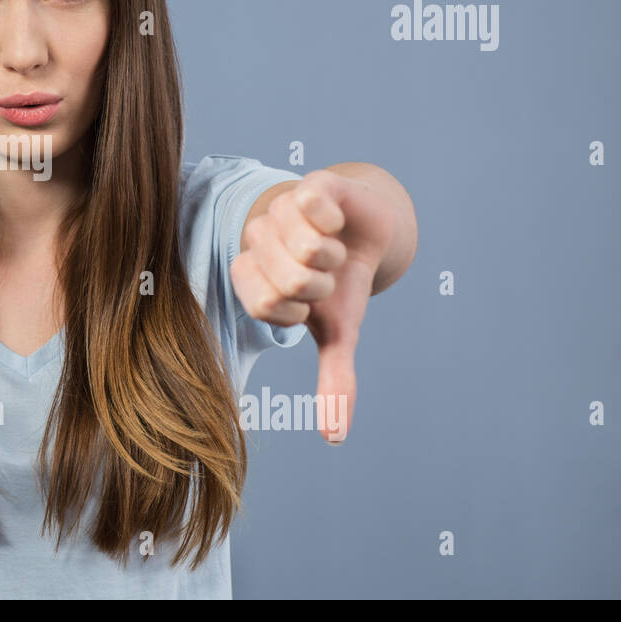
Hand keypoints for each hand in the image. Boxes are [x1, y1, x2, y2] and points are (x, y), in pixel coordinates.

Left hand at [230, 169, 395, 443]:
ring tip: (331, 250)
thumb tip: (337, 436)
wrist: (369, 232)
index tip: (307, 304)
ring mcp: (278, 210)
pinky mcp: (307, 184)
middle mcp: (256, 241)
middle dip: (320, 286)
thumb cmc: (342, 285)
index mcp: (251, 277)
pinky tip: (335, 219)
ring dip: (334, 256)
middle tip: (324, 276)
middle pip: (287, 279)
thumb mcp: (339, 330)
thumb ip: (334, 378)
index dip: (295, 310)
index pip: (262, 304)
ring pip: (307, 245)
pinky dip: (335, 219)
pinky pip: (313, 202)